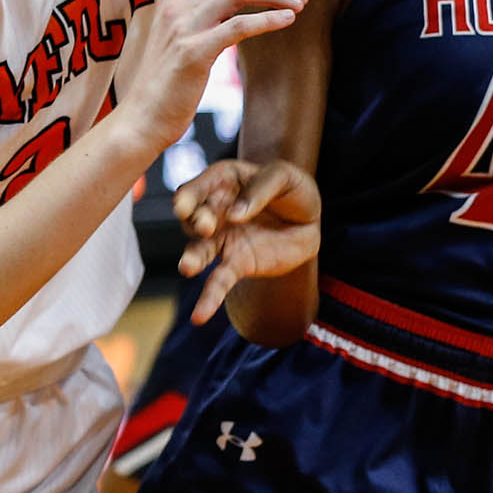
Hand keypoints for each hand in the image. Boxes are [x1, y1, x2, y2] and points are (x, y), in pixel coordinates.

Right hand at [116, 0, 303, 146]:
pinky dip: (268, 19)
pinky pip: (237, 26)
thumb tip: (240, 10)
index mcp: (172, 0)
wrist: (141, 120)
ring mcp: (181, 28)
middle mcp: (174, 6)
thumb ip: (205, 21)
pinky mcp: (192, 52)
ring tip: (299, 5)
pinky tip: (288, 20)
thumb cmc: (167, 86)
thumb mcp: (183, 43)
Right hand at [173, 159, 320, 324]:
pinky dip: (208, 300)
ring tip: (188, 267)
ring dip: (192, 258)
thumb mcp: (284, 177)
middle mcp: (213, 211)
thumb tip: (235, 215)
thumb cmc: (293, 190)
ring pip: (199, 250)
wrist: (309, 221)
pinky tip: (199, 316)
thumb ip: (261, 189)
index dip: (188, 196)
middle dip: (193, 221)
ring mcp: (221, 239)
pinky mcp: (236, 264)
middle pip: (192, 218)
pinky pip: (218, 282)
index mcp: (221, 182)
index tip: (184, 206)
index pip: (197, 187)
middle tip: (205, 226)